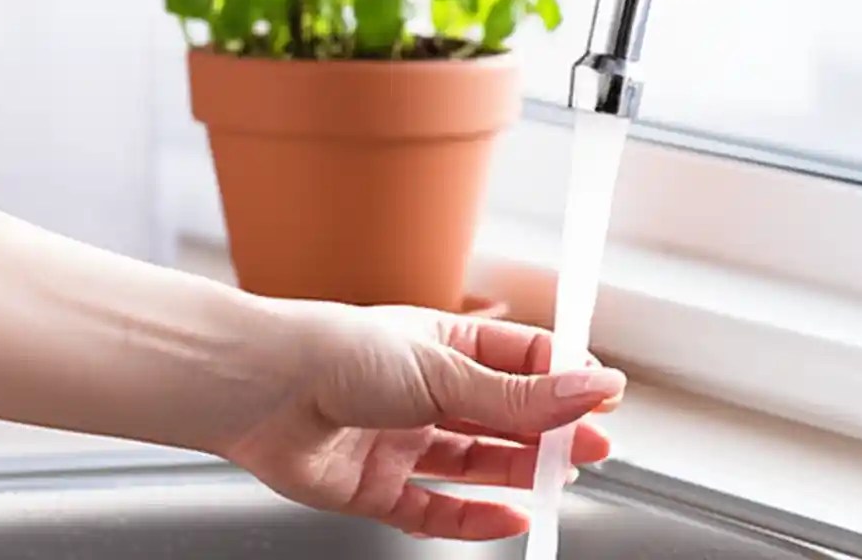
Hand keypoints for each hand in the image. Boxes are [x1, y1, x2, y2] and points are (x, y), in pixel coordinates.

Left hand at [218, 300, 626, 541]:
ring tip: (560, 479)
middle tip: (593, 447)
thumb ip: (519, 395)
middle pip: (506, 417)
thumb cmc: (336, 353)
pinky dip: (475, 517)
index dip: (565, 379)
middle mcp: (426, 391)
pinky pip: (436, 508)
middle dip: (551, 432)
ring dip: (521, 472)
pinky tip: (512, 515)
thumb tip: (592, 386)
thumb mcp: (444, 370)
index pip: (525, 360)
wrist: (257, 390)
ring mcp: (402, 440)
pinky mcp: (377, 487)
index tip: (604, 397)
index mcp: (445, 343)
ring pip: (477, 463)